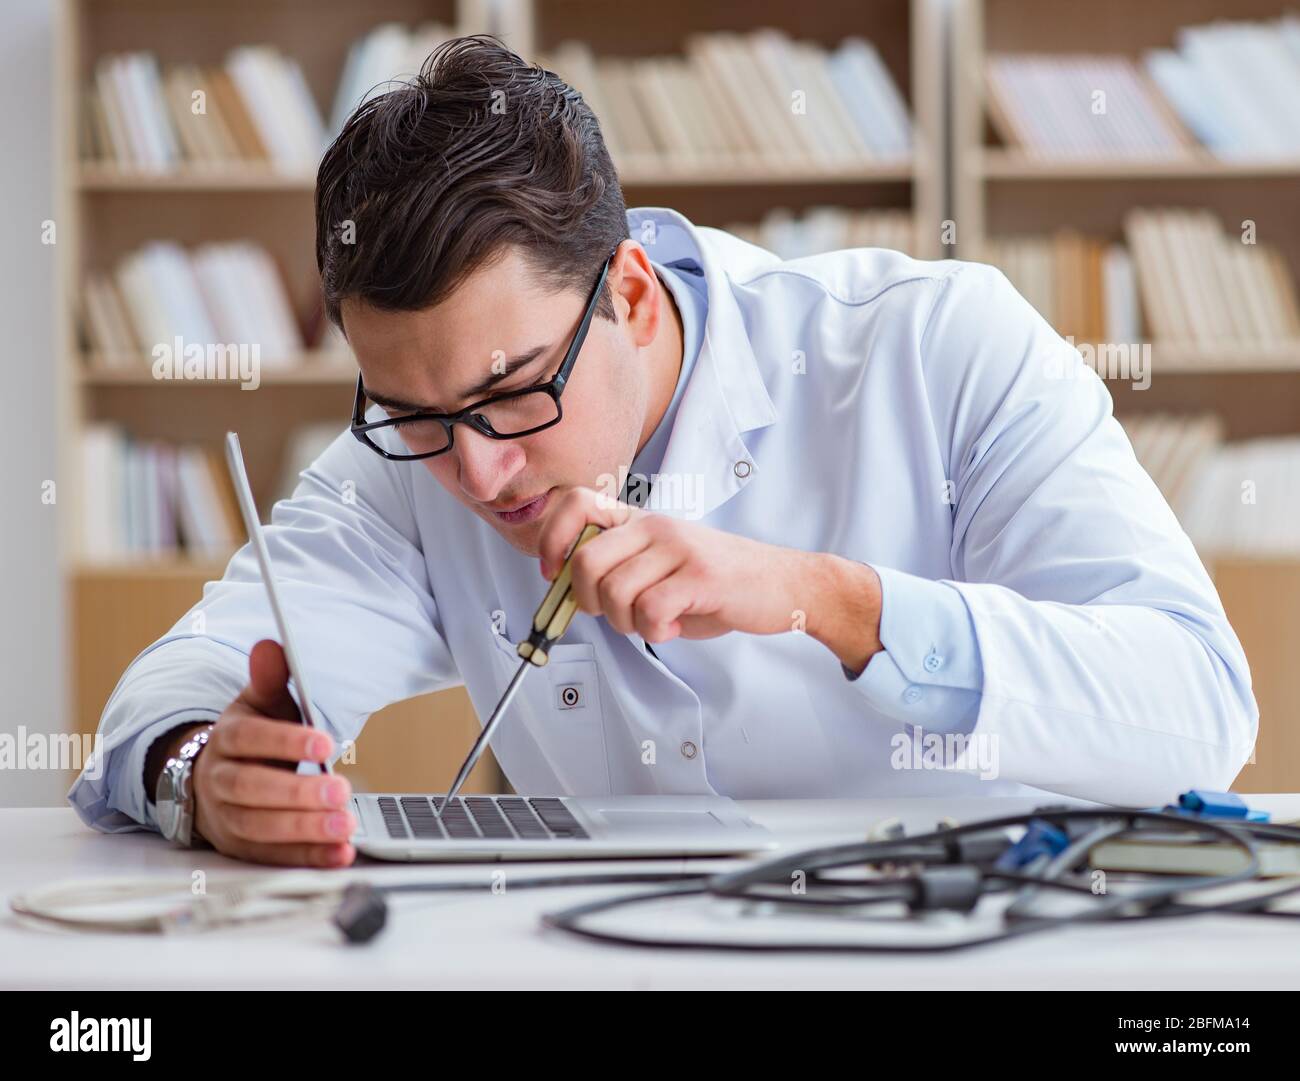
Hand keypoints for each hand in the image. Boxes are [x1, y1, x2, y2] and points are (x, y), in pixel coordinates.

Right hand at [191, 640, 355, 866]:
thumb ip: (270, 679)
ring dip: (304, 830)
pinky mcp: (242, 849)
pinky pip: (273, 858)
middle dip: (296, 793)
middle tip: (341, 790)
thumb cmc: (252, 740)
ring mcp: (226, 819)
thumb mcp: (260, 705)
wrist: (211, 782)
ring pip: (259, 828)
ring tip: (345, 825)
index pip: (250, 738)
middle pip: (250, 789)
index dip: (285, 741)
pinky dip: (308, 858)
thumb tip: (271, 645)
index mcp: (226, 739)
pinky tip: (341, 854)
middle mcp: (219, 781)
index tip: (325, 742)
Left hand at [536, 485, 883, 669]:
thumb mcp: (664, 567)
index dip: (552, 541)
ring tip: (655, 621)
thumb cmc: (720, 583)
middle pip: (586, 562)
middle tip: (616, 614)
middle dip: (589, 602)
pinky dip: (655, 630)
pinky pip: (651, 611)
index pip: (576, 504)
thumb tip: (570, 594)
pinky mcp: (701, 576)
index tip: (556, 574)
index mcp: (642, 520)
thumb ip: (621, 572)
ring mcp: (679, 548)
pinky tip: (675, 625)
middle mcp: (656, 526)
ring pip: (615, 591)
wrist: (784, 584)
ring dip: (627, 623)